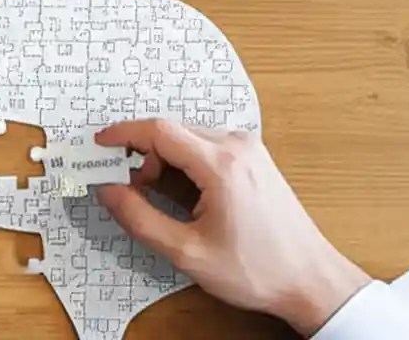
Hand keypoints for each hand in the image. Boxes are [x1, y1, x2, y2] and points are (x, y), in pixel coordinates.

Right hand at [96, 121, 370, 335]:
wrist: (310, 279)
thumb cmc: (257, 270)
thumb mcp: (187, 252)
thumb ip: (140, 218)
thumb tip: (109, 192)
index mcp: (221, 164)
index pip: (158, 131)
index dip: (122, 134)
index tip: (98, 145)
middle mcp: (237, 146)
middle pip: (172, 132)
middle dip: (142, 156)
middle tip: (130, 190)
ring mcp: (249, 150)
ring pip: (188, 139)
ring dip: (164, 161)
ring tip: (158, 199)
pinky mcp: (254, 160)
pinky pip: (207, 148)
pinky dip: (185, 164)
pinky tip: (182, 195)